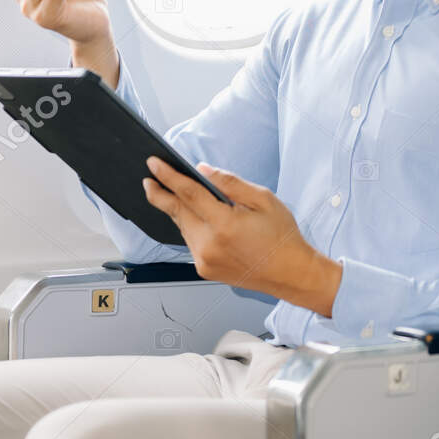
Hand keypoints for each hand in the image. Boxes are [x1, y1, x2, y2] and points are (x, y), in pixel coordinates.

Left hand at [142, 156, 341, 314]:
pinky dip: (190, 225)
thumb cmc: (281, 236)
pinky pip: (190, 241)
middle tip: (148, 179)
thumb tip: (203, 171)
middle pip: (177, 212)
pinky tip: (194, 216)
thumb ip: (230, 183)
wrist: (290, 274)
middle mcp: (209, 245)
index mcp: (225, 225)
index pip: (188, 194)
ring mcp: (204, 260)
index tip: (154, 164)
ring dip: (177, 209)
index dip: (168, 177)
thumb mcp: (264, 199)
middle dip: (160, 193)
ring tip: (171, 193)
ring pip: (182, 226)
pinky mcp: (204, 269)